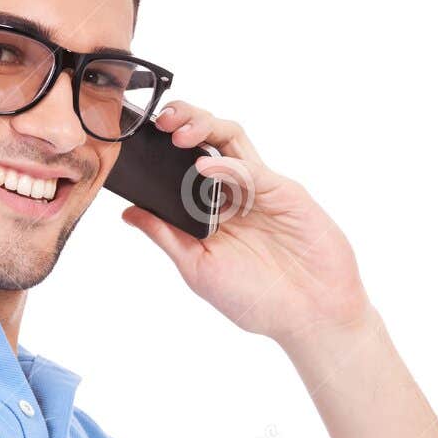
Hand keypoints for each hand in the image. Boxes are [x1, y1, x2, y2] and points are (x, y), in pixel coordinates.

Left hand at [120, 101, 369, 347]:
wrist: (308, 318)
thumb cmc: (256, 299)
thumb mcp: (197, 267)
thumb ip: (166, 235)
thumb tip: (128, 213)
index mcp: (212, 207)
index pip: (184, 161)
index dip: (163, 145)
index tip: (139, 139)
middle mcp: (235, 191)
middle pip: (210, 139)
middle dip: (184, 120)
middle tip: (160, 122)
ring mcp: (261, 189)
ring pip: (233, 139)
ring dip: (205, 127)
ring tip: (178, 134)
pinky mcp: (286, 194)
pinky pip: (254, 169)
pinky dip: (228, 165)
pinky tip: (204, 169)